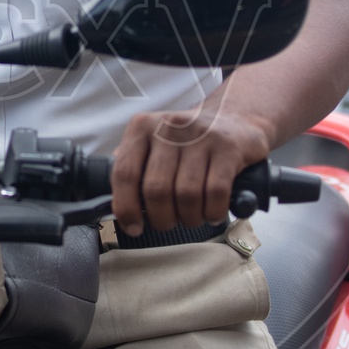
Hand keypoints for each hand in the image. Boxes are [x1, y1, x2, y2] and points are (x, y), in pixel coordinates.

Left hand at [110, 98, 273, 233]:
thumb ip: (132, 165)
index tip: (133, 227)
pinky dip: (213, 212)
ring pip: (186, 195)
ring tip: (192, 217)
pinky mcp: (228, 148)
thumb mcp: (153, 143)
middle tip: (169, 222)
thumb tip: (114, 203)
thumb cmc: (188, 142)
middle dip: (162, 218)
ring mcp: (200, 135)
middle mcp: (169, 127)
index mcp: (142, 127)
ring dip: (189, 218)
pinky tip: (212, 212)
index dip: (126, 208)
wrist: (234, 120)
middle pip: (156, 190)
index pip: (124, 173)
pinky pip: (216, 193)